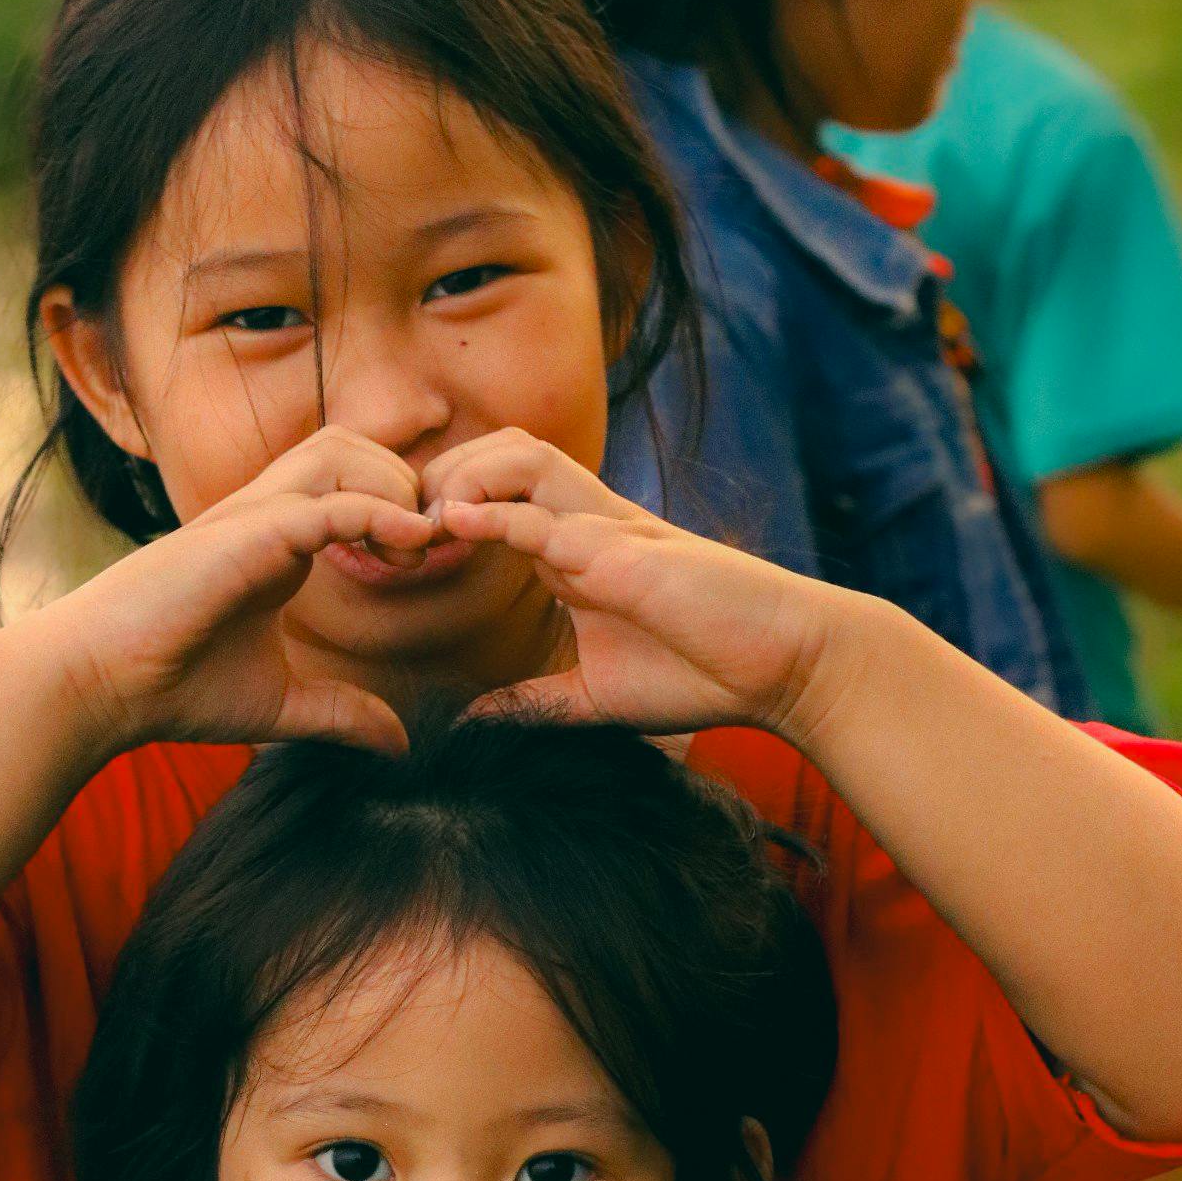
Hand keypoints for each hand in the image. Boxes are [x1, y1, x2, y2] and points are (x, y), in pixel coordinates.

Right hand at [44, 428, 439, 756]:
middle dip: (404, 480)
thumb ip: (342, 713)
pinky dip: (380, 512)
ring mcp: (254, 517)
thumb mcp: (281, 705)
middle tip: (429, 545)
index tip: (430, 559)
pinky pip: (330, 501)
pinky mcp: (249, 534)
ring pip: (342, 451)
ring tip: (415, 547)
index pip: (350, 484)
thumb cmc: (173, 688)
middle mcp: (265, 515)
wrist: (100, 685)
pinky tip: (412, 544)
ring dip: (393, 486)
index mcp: (275, 542)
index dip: (400, 508)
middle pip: (351, 446)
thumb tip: (400, 743)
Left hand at [423, 429, 851, 741]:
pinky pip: (551, 518)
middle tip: (400, 528)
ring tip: (427, 521)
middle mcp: (587, 524)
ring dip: (465, 477)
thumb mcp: (595, 697)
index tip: (398, 552)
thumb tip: (474, 724)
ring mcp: (608, 529)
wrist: (782, 666)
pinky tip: (456, 523)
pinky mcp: (627, 554)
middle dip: (439, 475)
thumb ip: (534, 703)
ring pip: (521, 457)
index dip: (440, 511)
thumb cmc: (704, 673)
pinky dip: (498, 515)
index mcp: (574, 551)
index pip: (493, 498)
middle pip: (497, 455)